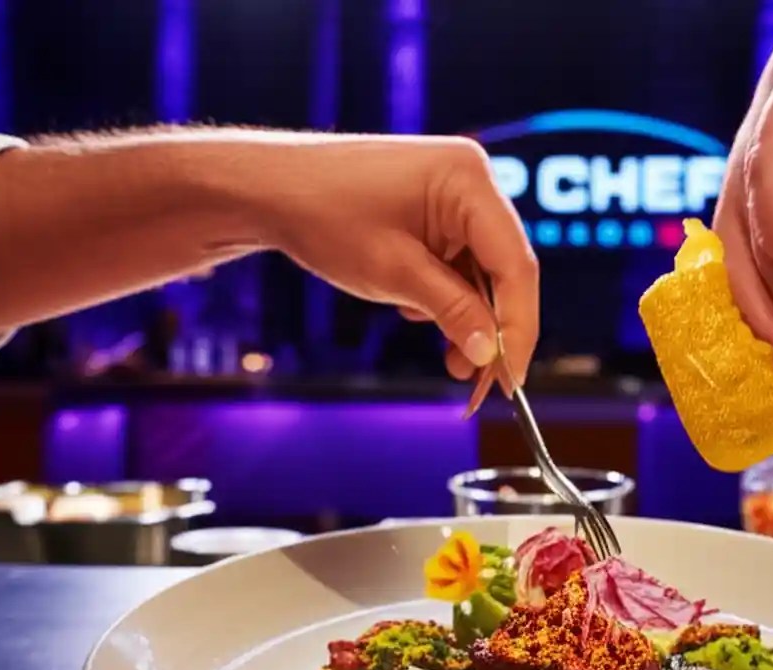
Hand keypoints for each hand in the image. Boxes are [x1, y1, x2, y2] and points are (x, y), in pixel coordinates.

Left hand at [0, 130, 537, 383]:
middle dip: (494, 331)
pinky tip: (429, 331)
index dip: (524, 329)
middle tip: (480, 390)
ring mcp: (446, 189)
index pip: (519, 263)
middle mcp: (466, 175)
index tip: (513, 383)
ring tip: (448, 369)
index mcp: (468, 175)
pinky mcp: (425, 205)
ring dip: (469, 322)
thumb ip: (453, 314)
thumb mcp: (392, 273)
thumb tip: (496, 359)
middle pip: (505, 268)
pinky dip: (448, 303)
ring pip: (481, 272)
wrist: (248, 181)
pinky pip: (455, 263)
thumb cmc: (314, 211)